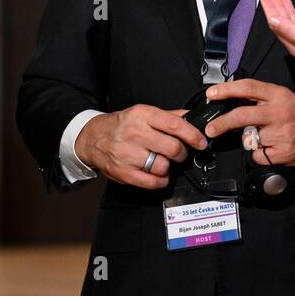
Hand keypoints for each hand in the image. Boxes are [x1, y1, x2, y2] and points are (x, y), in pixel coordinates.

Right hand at [75, 104, 207, 189]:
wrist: (93, 138)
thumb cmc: (121, 125)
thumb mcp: (143, 113)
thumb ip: (168, 116)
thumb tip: (192, 118)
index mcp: (142, 115)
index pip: (175, 125)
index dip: (193, 135)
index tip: (201, 142)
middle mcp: (135, 133)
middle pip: (173, 148)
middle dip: (182, 153)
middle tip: (179, 153)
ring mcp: (128, 154)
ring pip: (163, 166)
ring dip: (168, 167)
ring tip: (162, 161)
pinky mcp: (124, 172)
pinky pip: (152, 182)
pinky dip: (160, 180)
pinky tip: (158, 174)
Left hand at [203, 79, 294, 166]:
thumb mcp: (284, 97)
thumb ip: (261, 97)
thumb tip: (232, 98)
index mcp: (279, 95)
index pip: (248, 87)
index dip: (226, 90)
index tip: (212, 94)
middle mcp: (279, 113)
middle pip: (241, 116)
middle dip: (221, 123)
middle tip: (211, 129)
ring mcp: (281, 134)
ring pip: (248, 139)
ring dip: (250, 140)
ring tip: (266, 136)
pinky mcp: (282, 153)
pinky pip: (257, 155)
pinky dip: (260, 154)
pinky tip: (271, 148)